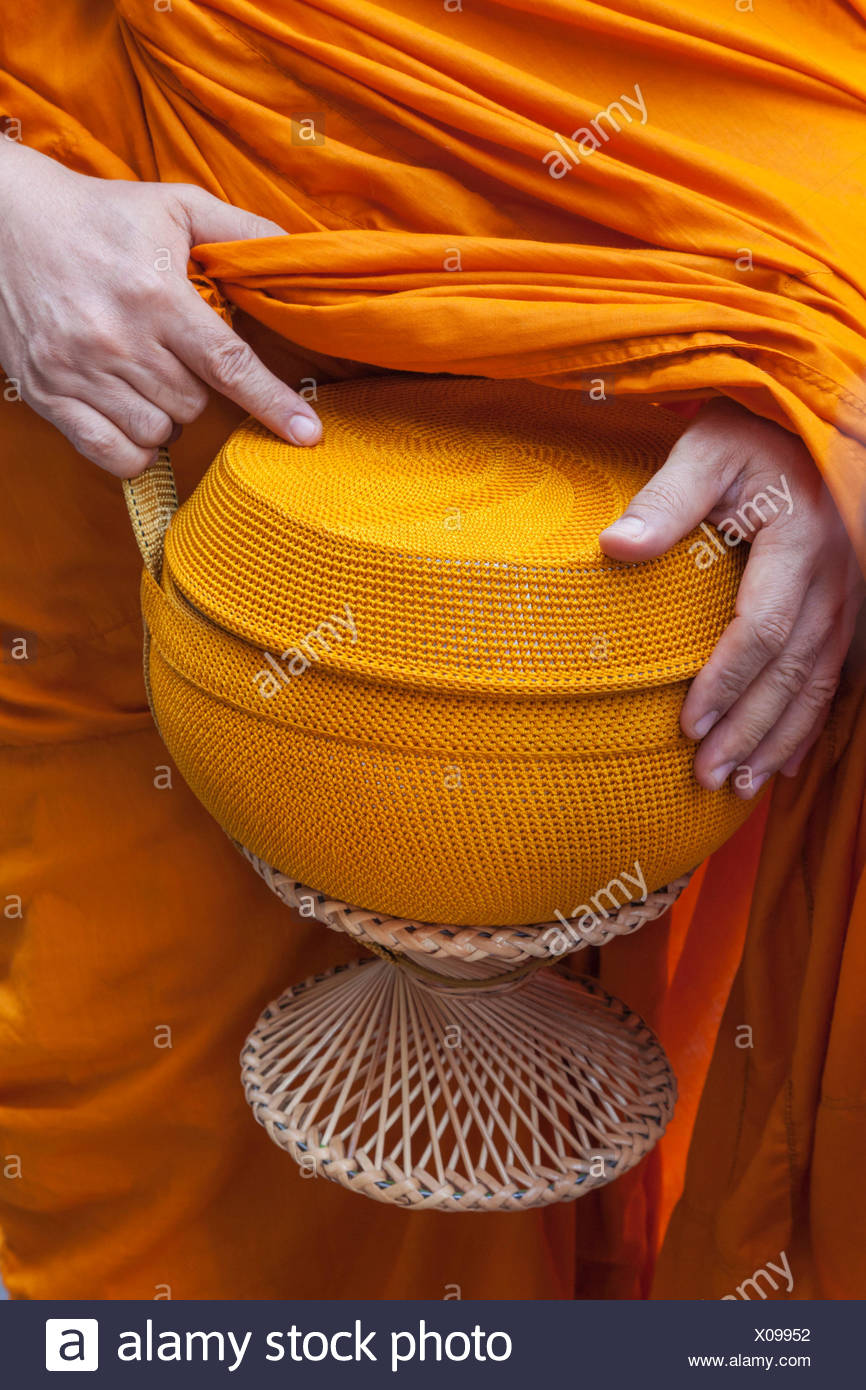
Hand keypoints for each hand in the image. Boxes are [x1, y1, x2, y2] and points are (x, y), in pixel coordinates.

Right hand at [0, 141, 321, 476]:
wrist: (4, 222)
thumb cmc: (101, 216)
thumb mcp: (174, 205)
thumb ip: (239, 231)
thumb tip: (295, 254)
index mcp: (154, 295)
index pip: (227, 364)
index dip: (272, 403)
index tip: (308, 434)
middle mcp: (116, 339)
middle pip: (194, 405)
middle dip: (199, 389)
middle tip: (177, 355)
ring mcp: (77, 372)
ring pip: (158, 433)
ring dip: (167, 417)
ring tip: (149, 377)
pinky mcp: (47, 394)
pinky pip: (111, 455)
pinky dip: (134, 449)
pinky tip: (132, 418)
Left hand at [600, 397, 864, 797]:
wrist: (809, 421)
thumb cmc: (750, 434)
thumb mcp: (705, 449)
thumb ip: (665, 499)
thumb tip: (614, 546)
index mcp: (798, 542)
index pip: (762, 628)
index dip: (726, 682)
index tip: (688, 724)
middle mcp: (833, 576)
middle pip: (792, 670)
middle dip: (749, 730)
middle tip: (707, 775)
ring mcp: (847, 596)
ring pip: (817, 683)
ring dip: (778, 740)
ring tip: (738, 786)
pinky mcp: (847, 607)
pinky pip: (835, 677)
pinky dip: (807, 724)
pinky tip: (783, 763)